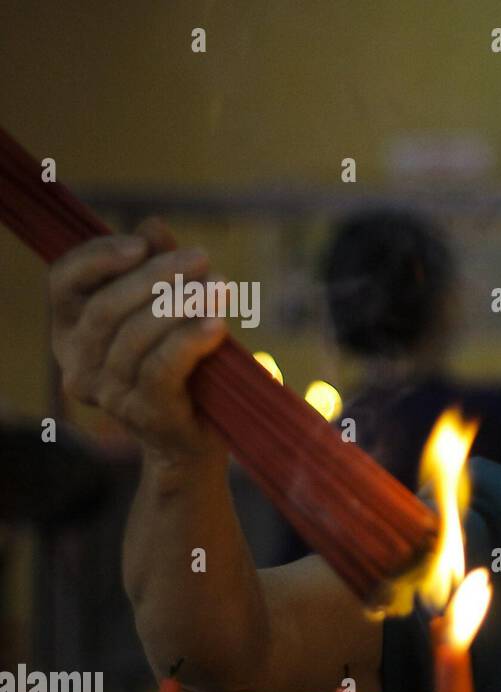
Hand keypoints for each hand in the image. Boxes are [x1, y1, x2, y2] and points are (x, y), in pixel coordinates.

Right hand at [48, 217, 227, 467]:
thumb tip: (152, 225)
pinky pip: (163, 368)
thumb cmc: (181, 366)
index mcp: (71, 334)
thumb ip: (156, 270)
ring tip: (220, 288)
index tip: (142, 242)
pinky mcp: (147, 415)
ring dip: (181, 305)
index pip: (63, 283)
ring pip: (135, 337)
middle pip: (104, 308)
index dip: (97, 257)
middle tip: (201, 258)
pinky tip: (218, 324)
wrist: (197, 438)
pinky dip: (190, 340)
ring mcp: (110, 395)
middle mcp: (79, 366)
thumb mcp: (168, 311)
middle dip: (155, 276)